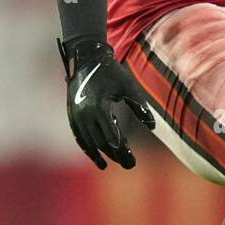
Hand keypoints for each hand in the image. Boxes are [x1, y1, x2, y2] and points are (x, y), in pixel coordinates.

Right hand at [57, 36, 154, 168]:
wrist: (87, 59)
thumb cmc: (111, 72)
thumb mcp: (129, 87)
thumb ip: (140, 107)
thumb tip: (153, 127)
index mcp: (99, 107)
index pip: (112, 137)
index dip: (123, 151)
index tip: (133, 161)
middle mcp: (85, 114)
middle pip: (101, 142)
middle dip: (115, 155)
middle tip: (130, 165)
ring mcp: (76, 116)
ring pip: (89, 142)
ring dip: (101, 154)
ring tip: (113, 164)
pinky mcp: (72, 115)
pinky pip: (80, 137)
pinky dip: (88, 149)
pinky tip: (97, 158)